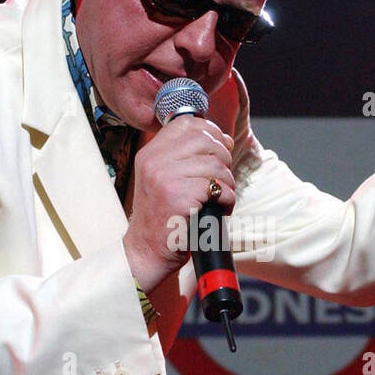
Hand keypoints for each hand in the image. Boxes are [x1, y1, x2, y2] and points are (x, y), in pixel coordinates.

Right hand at [122, 114, 234, 291]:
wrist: (148, 252)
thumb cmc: (164, 217)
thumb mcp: (166, 179)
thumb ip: (188, 156)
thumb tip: (224, 139)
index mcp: (150, 153)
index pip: (187, 123)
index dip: (211, 132)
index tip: (218, 150)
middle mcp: (154, 161)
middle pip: (206, 140)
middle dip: (223, 159)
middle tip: (219, 181)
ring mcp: (165, 177)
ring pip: (216, 164)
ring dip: (226, 184)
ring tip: (217, 199)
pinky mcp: (179, 196)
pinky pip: (218, 187)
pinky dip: (226, 200)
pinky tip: (217, 210)